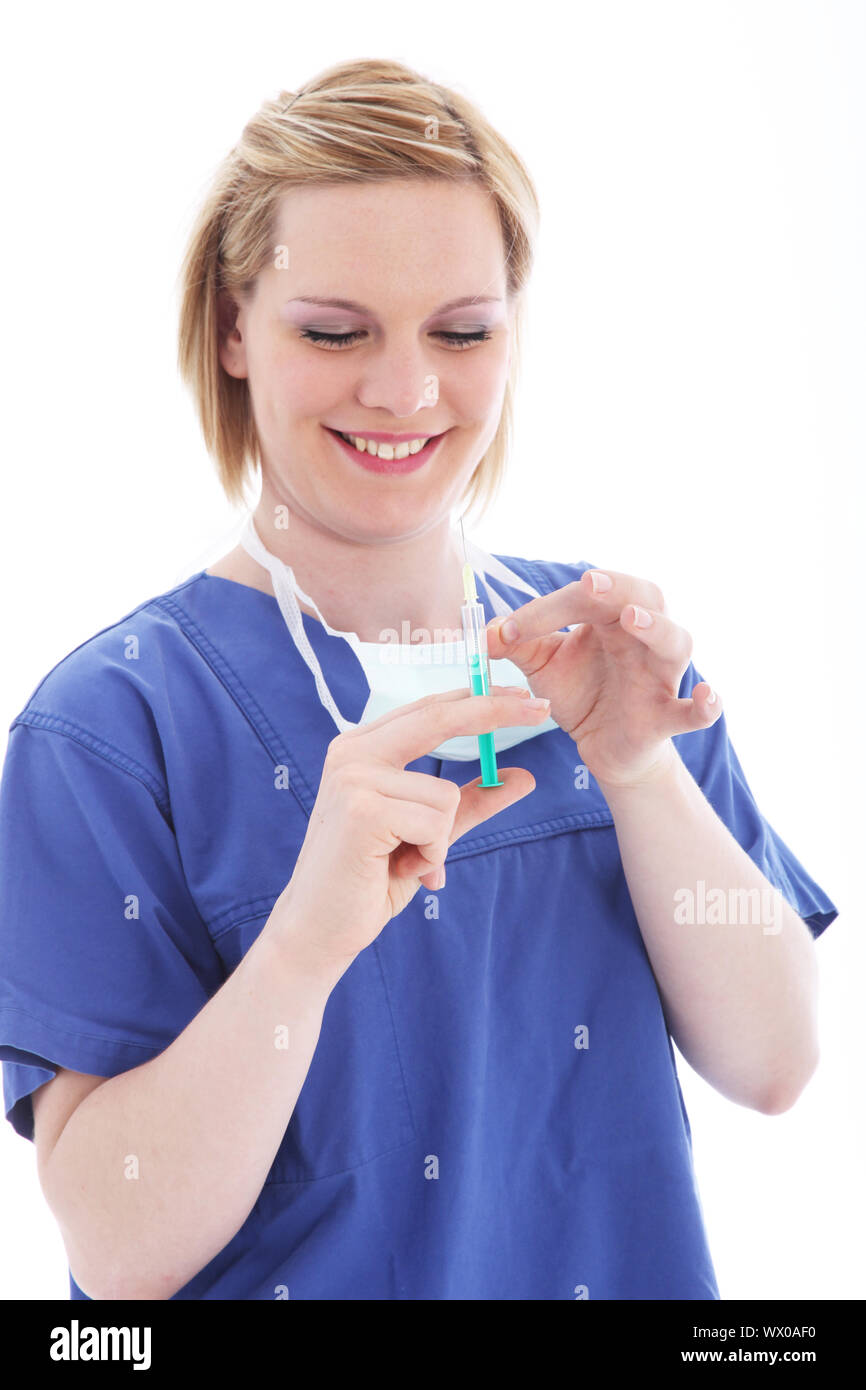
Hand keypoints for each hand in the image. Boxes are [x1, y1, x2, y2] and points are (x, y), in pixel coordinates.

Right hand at [269, 685, 550, 977]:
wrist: (319, 931)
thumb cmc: (369, 880)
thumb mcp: (430, 833)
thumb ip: (472, 802)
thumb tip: (524, 777)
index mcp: (361, 748)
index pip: (428, 709)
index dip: (478, 699)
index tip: (524, 697)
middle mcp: (352, 752)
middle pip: (438, 716)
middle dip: (494, 712)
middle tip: (540, 710)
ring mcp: (353, 777)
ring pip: (446, 796)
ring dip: (439, 841)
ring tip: (404, 861)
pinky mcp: (362, 810)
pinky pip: (436, 824)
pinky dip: (430, 855)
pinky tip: (394, 869)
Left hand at [485, 569, 721, 789]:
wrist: (602, 747)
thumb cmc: (579, 691)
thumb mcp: (541, 664)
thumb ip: (514, 643)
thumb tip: (482, 631)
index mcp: (608, 618)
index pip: (586, 597)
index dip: (547, 609)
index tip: (507, 630)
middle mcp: (641, 638)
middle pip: (645, 596)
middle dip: (618, 587)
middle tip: (588, 585)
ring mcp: (659, 676)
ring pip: (676, 642)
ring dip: (657, 629)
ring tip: (632, 620)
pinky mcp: (666, 717)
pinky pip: (696, 711)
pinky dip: (707, 704)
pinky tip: (709, 697)